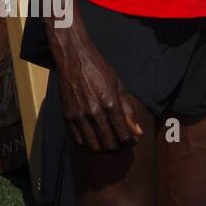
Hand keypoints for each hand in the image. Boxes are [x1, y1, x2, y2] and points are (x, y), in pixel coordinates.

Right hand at [51, 26, 142, 151]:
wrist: (73, 57)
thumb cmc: (98, 69)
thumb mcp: (118, 86)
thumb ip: (128, 110)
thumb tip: (138, 132)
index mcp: (111, 104)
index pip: (124, 136)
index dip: (130, 142)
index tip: (131, 140)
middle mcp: (95, 113)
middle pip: (110, 144)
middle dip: (118, 147)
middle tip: (120, 142)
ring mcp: (79, 116)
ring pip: (94, 146)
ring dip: (103, 147)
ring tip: (106, 140)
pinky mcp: (67, 116)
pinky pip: (78, 140)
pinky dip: (87, 142)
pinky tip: (92, 135)